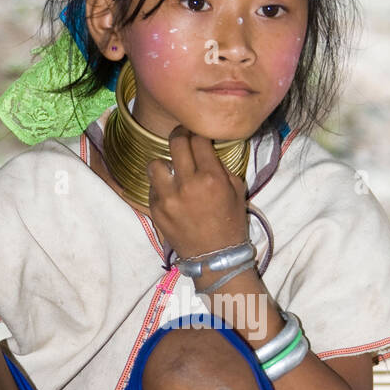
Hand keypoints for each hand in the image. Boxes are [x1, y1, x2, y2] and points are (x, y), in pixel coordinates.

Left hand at [146, 124, 249, 261]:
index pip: (199, 139)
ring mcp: (168, 198)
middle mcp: (187, 184)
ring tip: (172, 170)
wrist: (215, 258)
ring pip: (155, 164)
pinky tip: (171, 192)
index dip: (199, 132)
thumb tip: (208, 149)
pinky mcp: (156, 210)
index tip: (198, 132)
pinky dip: (161, 186)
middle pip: (176, 142)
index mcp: (211, 178)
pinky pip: (152, 187)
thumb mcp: (237, 191)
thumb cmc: (231, 224)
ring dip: (165, 164)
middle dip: (181, 135)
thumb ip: (221, 167)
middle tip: (183, 137)